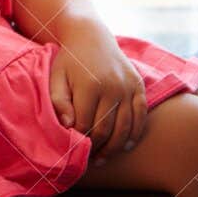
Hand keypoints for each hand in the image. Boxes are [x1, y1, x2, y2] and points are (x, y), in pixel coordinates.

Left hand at [49, 18, 146, 157]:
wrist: (90, 35)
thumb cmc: (69, 60)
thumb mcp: (56, 78)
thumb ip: (59, 103)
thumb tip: (70, 126)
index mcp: (90, 86)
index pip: (85, 125)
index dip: (80, 142)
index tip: (74, 150)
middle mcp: (113, 87)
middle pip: (106, 129)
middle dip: (97, 148)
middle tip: (89, 160)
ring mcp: (128, 87)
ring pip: (125, 127)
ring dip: (115, 147)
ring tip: (103, 158)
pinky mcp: (138, 86)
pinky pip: (141, 116)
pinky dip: (134, 134)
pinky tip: (126, 146)